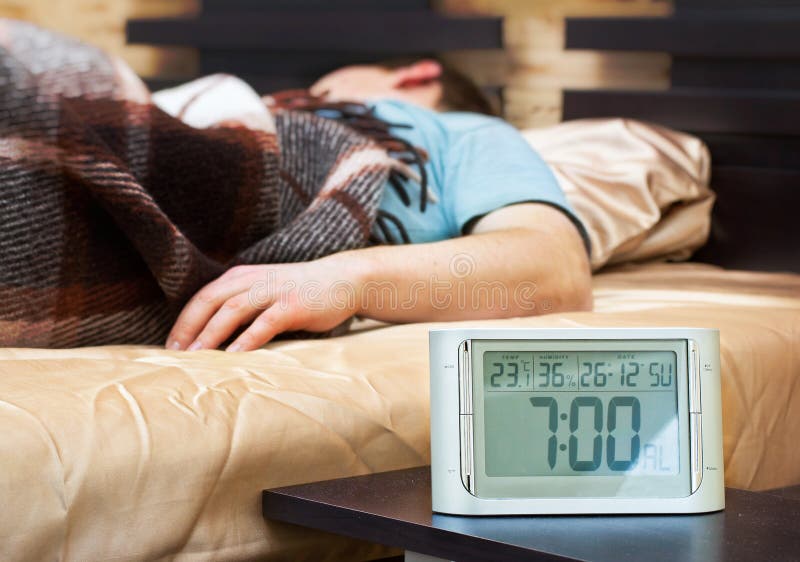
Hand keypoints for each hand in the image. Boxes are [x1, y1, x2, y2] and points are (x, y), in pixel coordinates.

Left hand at [166, 256, 363, 351]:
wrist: (343, 279)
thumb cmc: (300, 292)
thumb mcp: (264, 292)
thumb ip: (240, 306)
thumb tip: (211, 338)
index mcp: (241, 277)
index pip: (203, 297)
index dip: (184, 321)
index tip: (170, 347)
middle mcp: (253, 280)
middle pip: (210, 302)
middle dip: (189, 328)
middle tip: (174, 354)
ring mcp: (274, 290)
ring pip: (233, 310)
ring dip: (211, 334)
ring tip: (196, 357)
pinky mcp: (294, 304)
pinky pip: (265, 322)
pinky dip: (247, 340)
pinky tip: (234, 357)